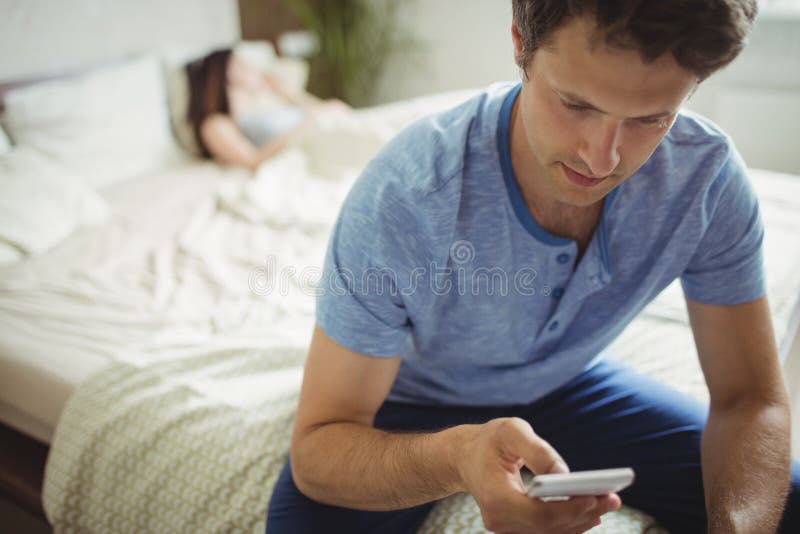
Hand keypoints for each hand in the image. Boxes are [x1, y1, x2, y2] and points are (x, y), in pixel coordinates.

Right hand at [456, 417, 620, 532]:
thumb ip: (538, 450)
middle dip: (582, 513)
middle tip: (613, 499)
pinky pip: (545, 531)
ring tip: (607, 504)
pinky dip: (568, 523)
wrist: (465, 457)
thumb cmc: (490, 440)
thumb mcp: (511, 431)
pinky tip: (589, 512)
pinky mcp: (514, 528)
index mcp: (494, 496)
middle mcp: (498, 520)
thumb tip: (565, 475)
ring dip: (580, 520)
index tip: (594, 497)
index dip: (568, 508)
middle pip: (548, 527)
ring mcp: (505, 527)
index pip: (538, 514)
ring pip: (549, 533)